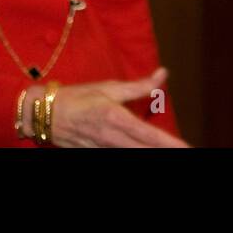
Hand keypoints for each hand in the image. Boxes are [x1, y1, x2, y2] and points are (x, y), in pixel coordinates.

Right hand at [37, 67, 188, 147]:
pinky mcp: (93, 155)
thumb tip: (163, 74)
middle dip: (164, 153)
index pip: (150, 135)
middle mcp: (110, 138)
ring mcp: (101, 150)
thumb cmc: (78, 97)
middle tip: (187, 152)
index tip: (188, 149)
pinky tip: (142, 152)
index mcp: (116, 118)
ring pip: (130, 157)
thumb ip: (139, 85)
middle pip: (143, 151)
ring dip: (149, 155)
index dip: (170, 144)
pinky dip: (132, 156)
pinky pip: (116, 159)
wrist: (44, 114)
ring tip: (169, 154)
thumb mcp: (109, 87)